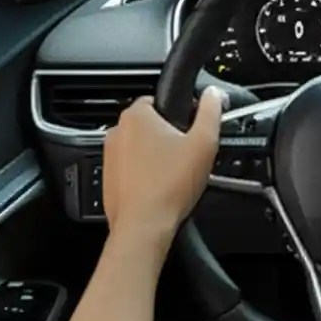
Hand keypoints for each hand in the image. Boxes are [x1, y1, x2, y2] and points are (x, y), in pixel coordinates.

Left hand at [102, 88, 221, 240]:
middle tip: (185, 156)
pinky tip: (159, 188)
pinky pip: (131, 169)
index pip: (159, 101)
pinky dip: (144, 175)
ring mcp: (109, 156)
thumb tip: (213, 93)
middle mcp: (117, 132)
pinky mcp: (108, 178)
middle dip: (167, 138)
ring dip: (155, 157)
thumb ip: (210, 111)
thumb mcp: (203, 142)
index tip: (190, 133)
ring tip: (173, 176)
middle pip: (150, 125)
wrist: (144, 226)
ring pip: (140, 148)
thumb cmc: (170, 186)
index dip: (179, 116)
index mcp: (136, 116)